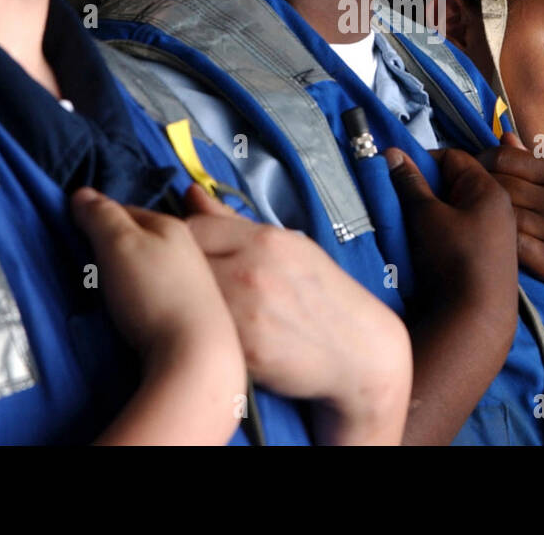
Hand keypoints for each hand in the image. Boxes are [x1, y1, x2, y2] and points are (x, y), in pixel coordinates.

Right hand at [71, 187, 242, 369]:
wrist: (194, 354)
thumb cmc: (155, 293)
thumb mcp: (120, 245)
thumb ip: (102, 217)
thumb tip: (82, 193)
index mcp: (172, 226)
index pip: (126, 210)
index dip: (98, 217)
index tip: (76, 230)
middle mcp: (188, 249)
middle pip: (142, 238)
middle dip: (115, 244)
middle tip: (87, 261)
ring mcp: (193, 282)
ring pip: (151, 265)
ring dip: (129, 271)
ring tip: (107, 287)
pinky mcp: (190, 312)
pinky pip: (158, 291)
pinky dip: (143, 293)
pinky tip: (133, 308)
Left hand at [182, 186, 411, 443]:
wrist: (360, 352)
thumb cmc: (324, 296)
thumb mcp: (289, 247)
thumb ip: (234, 221)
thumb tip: (191, 191)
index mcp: (266, 239)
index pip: (194, 227)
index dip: (186, 241)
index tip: (192, 256)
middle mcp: (252, 270)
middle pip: (185, 261)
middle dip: (183, 272)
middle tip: (191, 285)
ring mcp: (246, 311)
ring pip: (190, 297)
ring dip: (189, 302)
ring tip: (199, 310)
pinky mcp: (242, 350)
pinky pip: (204, 331)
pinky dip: (203, 331)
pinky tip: (212, 334)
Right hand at [384, 146, 517, 307]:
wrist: (479, 315)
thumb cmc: (454, 258)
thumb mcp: (426, 216)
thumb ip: (410, 183)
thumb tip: (394, 153)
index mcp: (489, 189)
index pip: (454, 158)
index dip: (423, 161)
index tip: (399, 174)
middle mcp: (499, 207)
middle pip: (457, 182)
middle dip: (426, 187)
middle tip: (401, 200)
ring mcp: (497, 232)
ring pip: (458, 208)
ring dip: (433, 211)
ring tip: (411, 223)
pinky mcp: (491, 254)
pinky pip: (464, 229)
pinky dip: (444, 230)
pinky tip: (427, 244)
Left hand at [477, 133, 543, 321]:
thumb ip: (537, 163)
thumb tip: (503, 136)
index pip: (506, 159)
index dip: (480, 163)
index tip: (471, 173)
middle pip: (497, 184)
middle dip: (474, 189)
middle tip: (461, 197)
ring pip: (500, 215)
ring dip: (480, 218)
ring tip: (470, 222)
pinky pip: (511, 248)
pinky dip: (496, 244)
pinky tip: (489, 246)